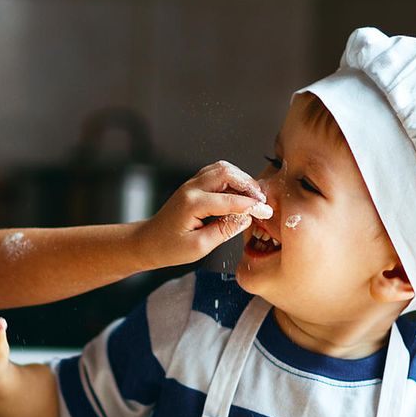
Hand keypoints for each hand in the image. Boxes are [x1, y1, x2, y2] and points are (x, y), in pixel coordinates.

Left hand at [138, 160, 272, 265]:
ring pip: (222, 169)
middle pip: (227, 172)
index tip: (267, 211)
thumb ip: (224, 230)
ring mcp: (191, 184)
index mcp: (192, 204)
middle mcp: (191, 188)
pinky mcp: (193, 185)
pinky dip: (232, 179)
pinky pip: (216, 173)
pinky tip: (240, 194)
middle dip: (248, 185)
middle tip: (261, 200)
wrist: (148, 242)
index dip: (252, 205)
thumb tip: (246, 218)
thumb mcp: (199, 247)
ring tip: (253, 197)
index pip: (230, 200)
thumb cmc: (169, 248)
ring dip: (241, 179)